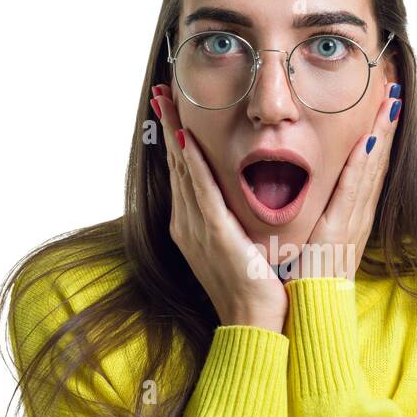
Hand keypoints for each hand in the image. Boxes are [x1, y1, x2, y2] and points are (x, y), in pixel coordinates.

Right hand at [151, 84, 288, 332]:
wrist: (253, 324)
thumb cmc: (254, 290)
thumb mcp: (240, 249)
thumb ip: (235, 222)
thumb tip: (242, 201)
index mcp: (195, 227)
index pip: (184, 173)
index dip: (178, 140)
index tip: (174, 109)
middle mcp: (189, 225)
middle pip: (177, 165)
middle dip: (169, 126)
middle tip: (162, 92)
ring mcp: (197, 229)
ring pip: (183, 171)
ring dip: (175, 133)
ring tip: (167, 101)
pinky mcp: (213, 235)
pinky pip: (200, 192)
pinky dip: (191, 165)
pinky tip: (185, 140)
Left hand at [292, 82, 401, 279]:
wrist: (308, 317)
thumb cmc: (304, 285)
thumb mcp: (311, 245)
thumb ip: (314, 222)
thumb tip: (306, 201)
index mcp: (350, 220)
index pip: (366, 171)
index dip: (376, 138)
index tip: (381, 106)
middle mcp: (357, 219)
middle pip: (375, 163)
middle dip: (385, 126)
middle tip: (393, 89)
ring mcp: (353, 224)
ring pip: (371, 170)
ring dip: (381, 134)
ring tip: (390, 102)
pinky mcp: (342, 232)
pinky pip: (354, 191)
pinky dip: (364, 164)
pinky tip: (369, 139)